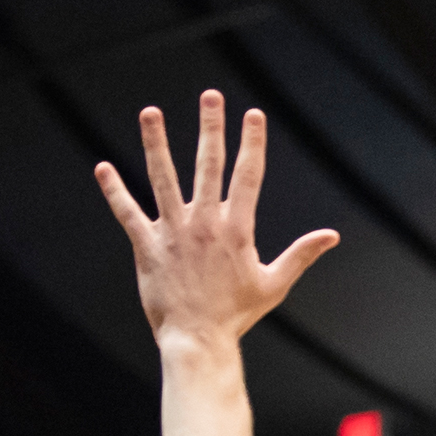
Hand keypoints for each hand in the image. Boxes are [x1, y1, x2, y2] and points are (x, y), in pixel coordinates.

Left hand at [94, 90, 337, 349]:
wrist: (198, 339)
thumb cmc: (238, 314)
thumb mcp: (274, 283)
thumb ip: (301, 254)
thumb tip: (332, 236)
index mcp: (237, 228)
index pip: (248, 175)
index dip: (252, 143)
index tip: (253, 114)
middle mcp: (205, 222)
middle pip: (208, 165)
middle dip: (212, 127)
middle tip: (211, 95)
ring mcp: (173, 232)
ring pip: (163, 177)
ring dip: (156, 142)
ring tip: (151, 112)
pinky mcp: (146, 246)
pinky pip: (127, 213)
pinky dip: (114, 190)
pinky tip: (103, 167)